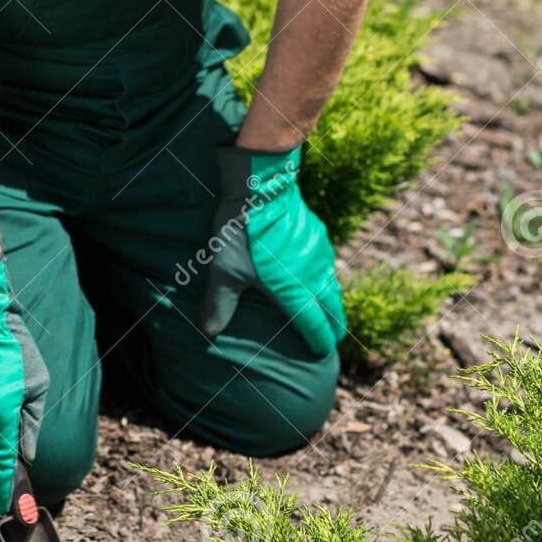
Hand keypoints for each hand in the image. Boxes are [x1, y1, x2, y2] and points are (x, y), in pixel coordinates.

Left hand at [197, 144, 345, 357]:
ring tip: (326, 310)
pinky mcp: (319, 236)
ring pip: (334, 286)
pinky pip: (327, 264)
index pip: (316, 326)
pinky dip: (326, 277)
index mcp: (296, 292)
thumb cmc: (242, 233)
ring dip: (332, 302)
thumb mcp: (225, 271)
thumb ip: (219, 304)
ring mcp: (320, 255)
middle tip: (333, 338)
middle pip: (334, 309)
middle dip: (334, 327)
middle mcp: (315, 277)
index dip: (319, 342)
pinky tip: (315, 274)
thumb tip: (207, 333)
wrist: (262, 188)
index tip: (321, 353)